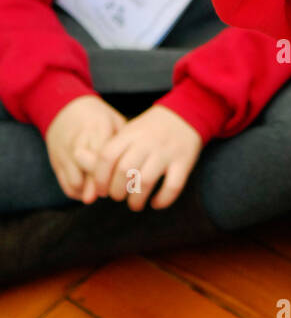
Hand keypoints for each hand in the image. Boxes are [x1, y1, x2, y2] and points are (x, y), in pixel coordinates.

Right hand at [45, 96, 126, 202]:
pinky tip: (90, 190)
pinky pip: (67, 186)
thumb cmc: (96, 117)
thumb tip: (134, 163)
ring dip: (92, 191)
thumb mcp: (114, 120)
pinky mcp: (56, 163)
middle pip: (90, 170)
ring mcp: (64, 154)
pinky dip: (79, 193)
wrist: (62, 109)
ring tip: (103, 190)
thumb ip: (123, 140)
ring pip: (77, 182)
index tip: (126, 180)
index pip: (106, 156)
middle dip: (104, 184)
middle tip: (115, 188)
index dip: (116, 172)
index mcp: (97, 128)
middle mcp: (78, 141)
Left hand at [78, 105, 203, 210]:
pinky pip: (173, 186)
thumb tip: (77, 159)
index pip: (107, 156)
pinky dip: (163, 199)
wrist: (185, 114)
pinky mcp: (184, 162)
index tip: (100, 190)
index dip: (99, 177)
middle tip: (118, 196)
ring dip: (137, 199)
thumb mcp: (126, 133)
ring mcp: (166, 152)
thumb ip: (106, 149)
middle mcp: (147, 142)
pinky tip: (156, 203)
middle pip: (125, 171)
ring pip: (146, 180)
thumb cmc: (149, 129)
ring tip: (134, 204)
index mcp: (130, 134)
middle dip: (117, 191)